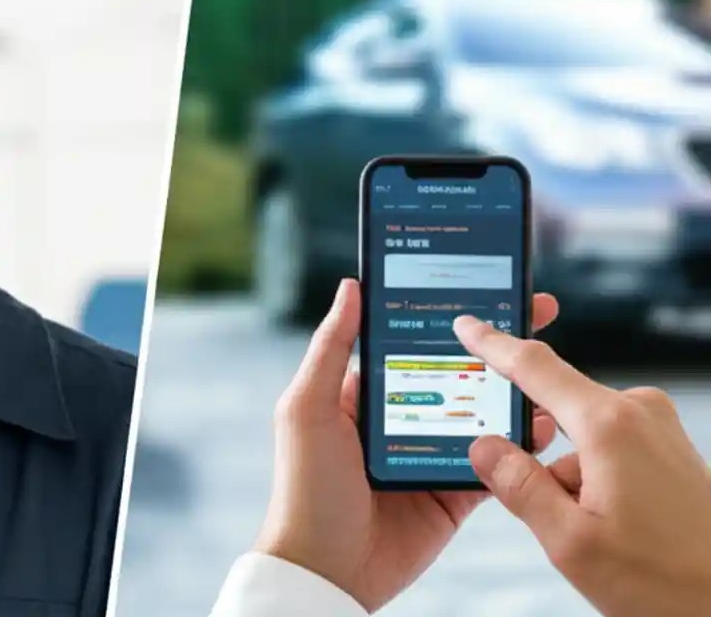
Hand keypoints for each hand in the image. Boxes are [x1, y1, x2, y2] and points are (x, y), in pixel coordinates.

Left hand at [251, 279, 560, 610]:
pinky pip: (497, 461)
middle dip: (497, 342)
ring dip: (517, 391)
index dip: (448, 311)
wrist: (326, 569)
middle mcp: (403, 415)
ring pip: (485, 411)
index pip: (415, 338)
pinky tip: (544, 426)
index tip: (486, 282)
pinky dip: (523, 446)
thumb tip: (351, 286)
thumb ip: (331, 348)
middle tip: (536, 311)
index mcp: (368, 390)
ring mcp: (433, 452)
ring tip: (548, 369)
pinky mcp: (455, 491)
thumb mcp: (308, 409)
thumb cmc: (304, 486)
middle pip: (459, 369)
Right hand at [456, 317, 710, 615]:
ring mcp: (658, 428)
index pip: (534, 367)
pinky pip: (607, 446)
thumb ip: (519, 486)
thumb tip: (484, 447)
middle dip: (536, 454)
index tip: (467, 324)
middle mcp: (638, 414)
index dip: (493, 344)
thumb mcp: (570, 541)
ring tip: (596, 533)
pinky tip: (611, 525)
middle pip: (554, 407)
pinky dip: (592, 478)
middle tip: (553, 513)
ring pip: (579, 435)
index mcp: (609, 426)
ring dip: (567, 475)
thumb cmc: (667, 580)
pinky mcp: (668, 446)